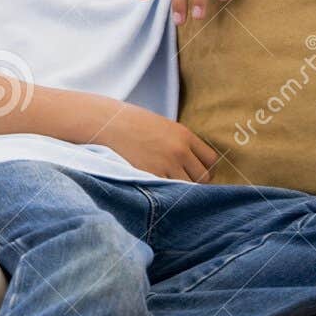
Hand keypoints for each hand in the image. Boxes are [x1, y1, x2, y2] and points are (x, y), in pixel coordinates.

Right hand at [95, 104, 218, 182]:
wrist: (105, 123)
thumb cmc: (130, 123)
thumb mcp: (161, 126)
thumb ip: (179, 142)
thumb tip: (191, 164)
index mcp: (184, 135)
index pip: (211, 159)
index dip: (203, 167)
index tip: (192, 170)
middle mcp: (179, 150)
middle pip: (203, 176)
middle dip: (194, 180)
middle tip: (179, 180)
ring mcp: (165, 164)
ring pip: (187, 187)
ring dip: (179, 189)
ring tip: (166, 185)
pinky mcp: (150, 175)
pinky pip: (168, 191)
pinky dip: (164, 192)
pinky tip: (155, 187)